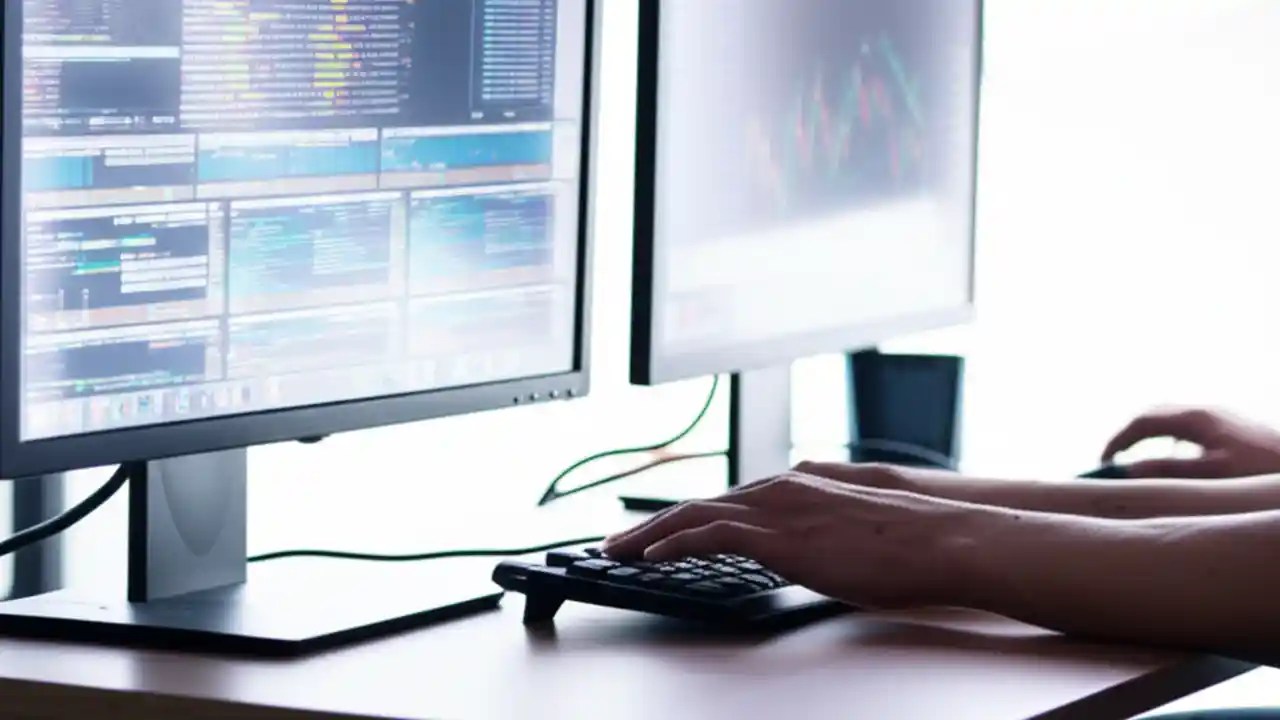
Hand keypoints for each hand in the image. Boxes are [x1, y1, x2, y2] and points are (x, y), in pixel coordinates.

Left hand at [603, 472, 987, 609]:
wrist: (942, 540)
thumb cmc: (908, 543)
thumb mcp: (853, 532)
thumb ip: (820, 529)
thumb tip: (807, 544)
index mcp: (797, 486)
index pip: (725, 501)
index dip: (684, 518)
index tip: (656, 533)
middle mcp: (779, 489)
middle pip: (698, 504)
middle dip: (652, 524)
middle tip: (617, 542)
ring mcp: (777, 509)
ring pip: (693, 515)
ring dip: (648, 534)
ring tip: (616, 551)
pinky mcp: (779, 536)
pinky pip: (709, 535)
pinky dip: (674, 543)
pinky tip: (652, 556)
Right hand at [1103, 407, 1279, 478]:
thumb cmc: (1260, 470)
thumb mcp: (1212, 474)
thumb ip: (1169, 470)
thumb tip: (1129, 469)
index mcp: (1195, 417)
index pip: (1142, 421)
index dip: (1118, 440)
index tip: (1104, 462)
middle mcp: (1204, 410)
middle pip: (1153, 414)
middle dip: (1129, 435)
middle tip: (1114, 461)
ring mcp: (1217, 416)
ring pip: (1170, 419)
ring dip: (1149, 437)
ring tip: (1137, 461)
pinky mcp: (1228, 426)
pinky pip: (1186, 427)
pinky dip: (1168, 440)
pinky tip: (1174, 460)